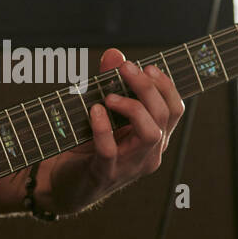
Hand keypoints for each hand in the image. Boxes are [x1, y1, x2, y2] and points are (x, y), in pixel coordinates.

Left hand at [48, 48, 184, 215]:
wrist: (62, 184)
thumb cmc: (88, 146)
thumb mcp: (102, 113)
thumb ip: (110, 82)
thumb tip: (114, 54)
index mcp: (155, 138)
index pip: (174, 109)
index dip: (165, 85)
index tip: (146, 67)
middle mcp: (149, 154)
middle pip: (164, 116)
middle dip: (147, 87)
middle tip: (126, 69)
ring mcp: (129, 166)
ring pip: (150, 134)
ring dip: (133, 108)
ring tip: (110, 96)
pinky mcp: (104, 174)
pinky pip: (110, 150)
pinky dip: (103, 128)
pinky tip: (94, 111)